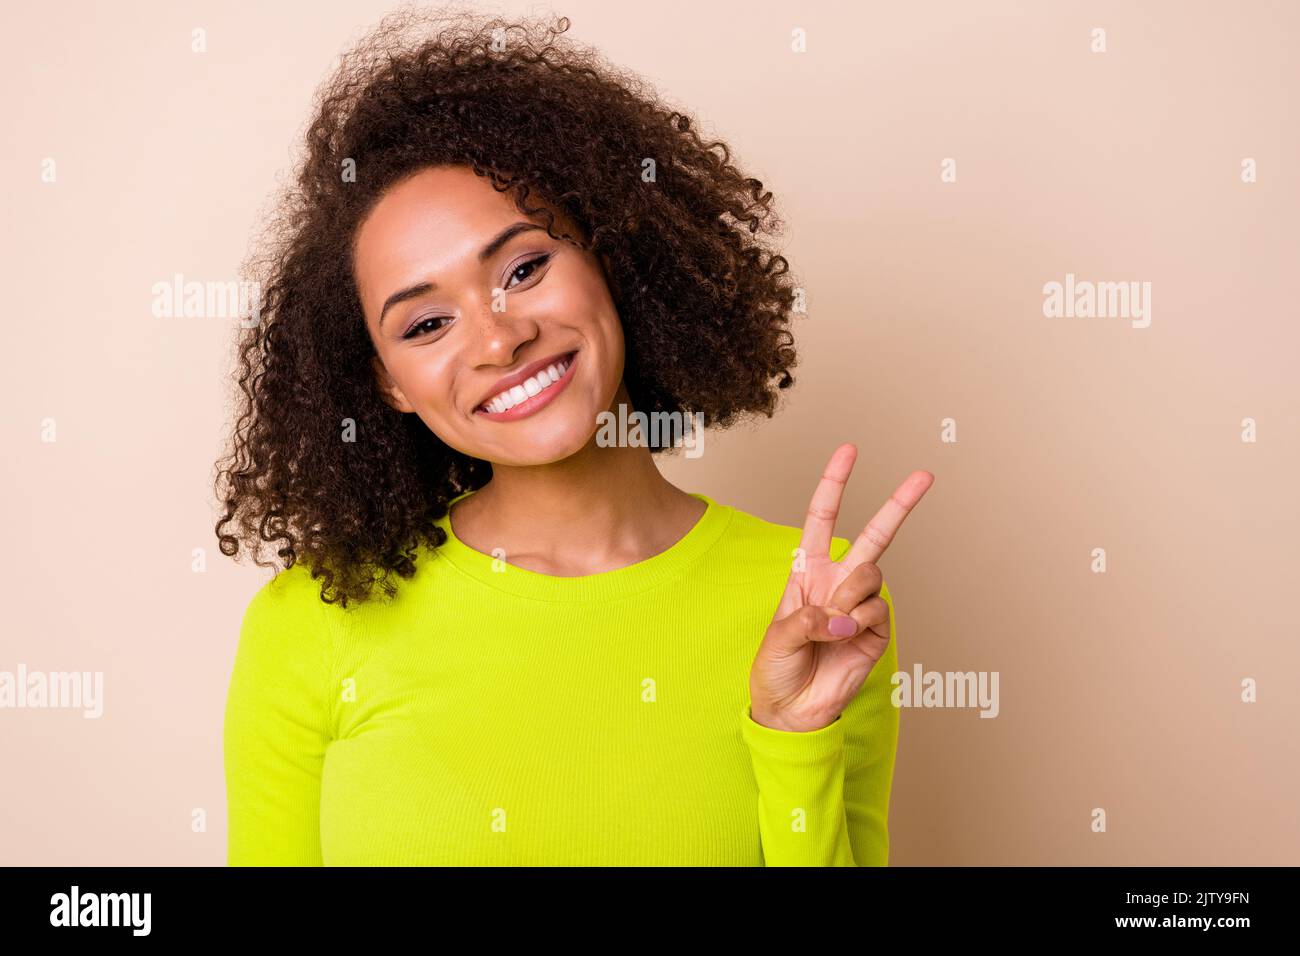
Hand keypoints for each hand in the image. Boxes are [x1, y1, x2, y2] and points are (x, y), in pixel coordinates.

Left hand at [749, 443, 932, 732]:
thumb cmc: (775, 669)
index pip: (823, 519)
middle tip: (925, 474)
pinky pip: (876, 609)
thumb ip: (806, 619)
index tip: (849, 451)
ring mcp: (860, 606)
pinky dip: (856, 622)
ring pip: (871, 574)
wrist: (791, 711)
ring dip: (848, 596)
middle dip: (899, 503)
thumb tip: (840, 613)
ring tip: (830, 624)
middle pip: (874, 534)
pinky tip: (843, 637)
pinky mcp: (877, 631)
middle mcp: (838, 582)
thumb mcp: (776, 637)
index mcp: (808, 572)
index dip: (834, 484)